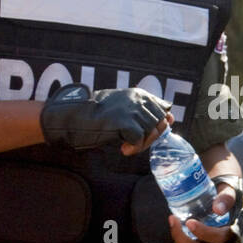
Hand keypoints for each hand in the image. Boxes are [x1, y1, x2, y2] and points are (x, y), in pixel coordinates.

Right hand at [39, 84, 171, 150]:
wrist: (73, 116)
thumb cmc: (95, 115)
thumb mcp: (121, 107)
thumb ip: (142, 111)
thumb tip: (169, 119)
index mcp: (138, 93)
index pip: (162, 108)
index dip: (159, 123)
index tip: (148, 133)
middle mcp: (138, 99)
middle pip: (158, 122)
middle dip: (150, 136)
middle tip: (134, 143)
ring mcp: (132, 110)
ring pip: (151, 132)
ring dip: (142, 143)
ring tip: (127, 145)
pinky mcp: (125, 122)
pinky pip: (139, 140)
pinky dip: (134, 148)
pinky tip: (123, 148)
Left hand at [168, 184, 237, 242]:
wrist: (222, 191)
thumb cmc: (227, 191)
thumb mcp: (229, 190)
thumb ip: (226, 197)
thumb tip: (218, 210)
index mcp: (232, 232)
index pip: (218, 239)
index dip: (204, 234)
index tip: (190, 222)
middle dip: (183, 239)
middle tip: (174, 220)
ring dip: (178, 237)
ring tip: (172, 219)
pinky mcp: (198, 241)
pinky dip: (178, 234)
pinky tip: (174, 220)